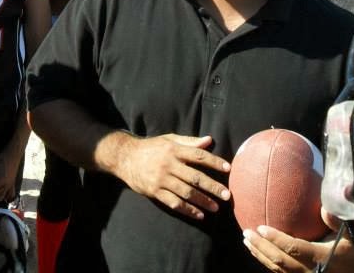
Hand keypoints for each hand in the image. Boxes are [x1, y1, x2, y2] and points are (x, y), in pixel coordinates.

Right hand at [113, 134, 229, 219]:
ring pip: (186, 192)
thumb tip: (209, 140)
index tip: (228, 168)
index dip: (214, 161)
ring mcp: (161, 179)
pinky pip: (174, 203)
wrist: (125, 157)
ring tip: (216, 207)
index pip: (198, 156)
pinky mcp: (154, 191)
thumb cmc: (151, 147)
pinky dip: (187, 210)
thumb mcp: (169, 140)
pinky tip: (199, 215)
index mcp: (174, 150)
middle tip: (226, 195)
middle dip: (212, 187)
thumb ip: (190, 141)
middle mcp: (168, 164)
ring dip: (203, 201)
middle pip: (195, 177)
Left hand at [242, 217, 353, 272]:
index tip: (260, 227)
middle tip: (246, 232)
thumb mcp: (352, 237)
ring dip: (260, 255)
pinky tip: (259, 252)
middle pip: (278, 260)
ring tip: (247, 241)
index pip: (292, 248)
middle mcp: (309, 271)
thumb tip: (324, 206)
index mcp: (319, 258)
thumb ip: (336, 222)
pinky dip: (267, 262)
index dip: (275, 239)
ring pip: (276, 269)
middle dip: (260, 246)